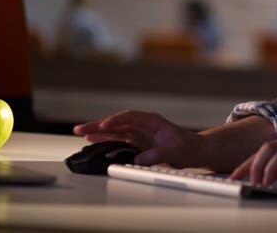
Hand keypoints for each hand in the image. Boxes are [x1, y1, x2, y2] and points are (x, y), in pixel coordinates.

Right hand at [73, 110, 204, 166]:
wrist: (196, 151)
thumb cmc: (188, 147)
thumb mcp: (175, 152)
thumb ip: (157, 155)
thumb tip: (138, 159)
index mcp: (152, 121)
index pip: (130, 117)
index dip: (116, 120)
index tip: (104, 126)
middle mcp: (144, 125)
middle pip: (118, 123)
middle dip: (99, 125)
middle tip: (80, 129)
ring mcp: (140, 134)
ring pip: (115, 131)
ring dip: (99, 132)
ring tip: (81, 133)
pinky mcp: (138, 143)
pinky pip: (119, 140)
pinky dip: (106, 140)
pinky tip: (94, 141)